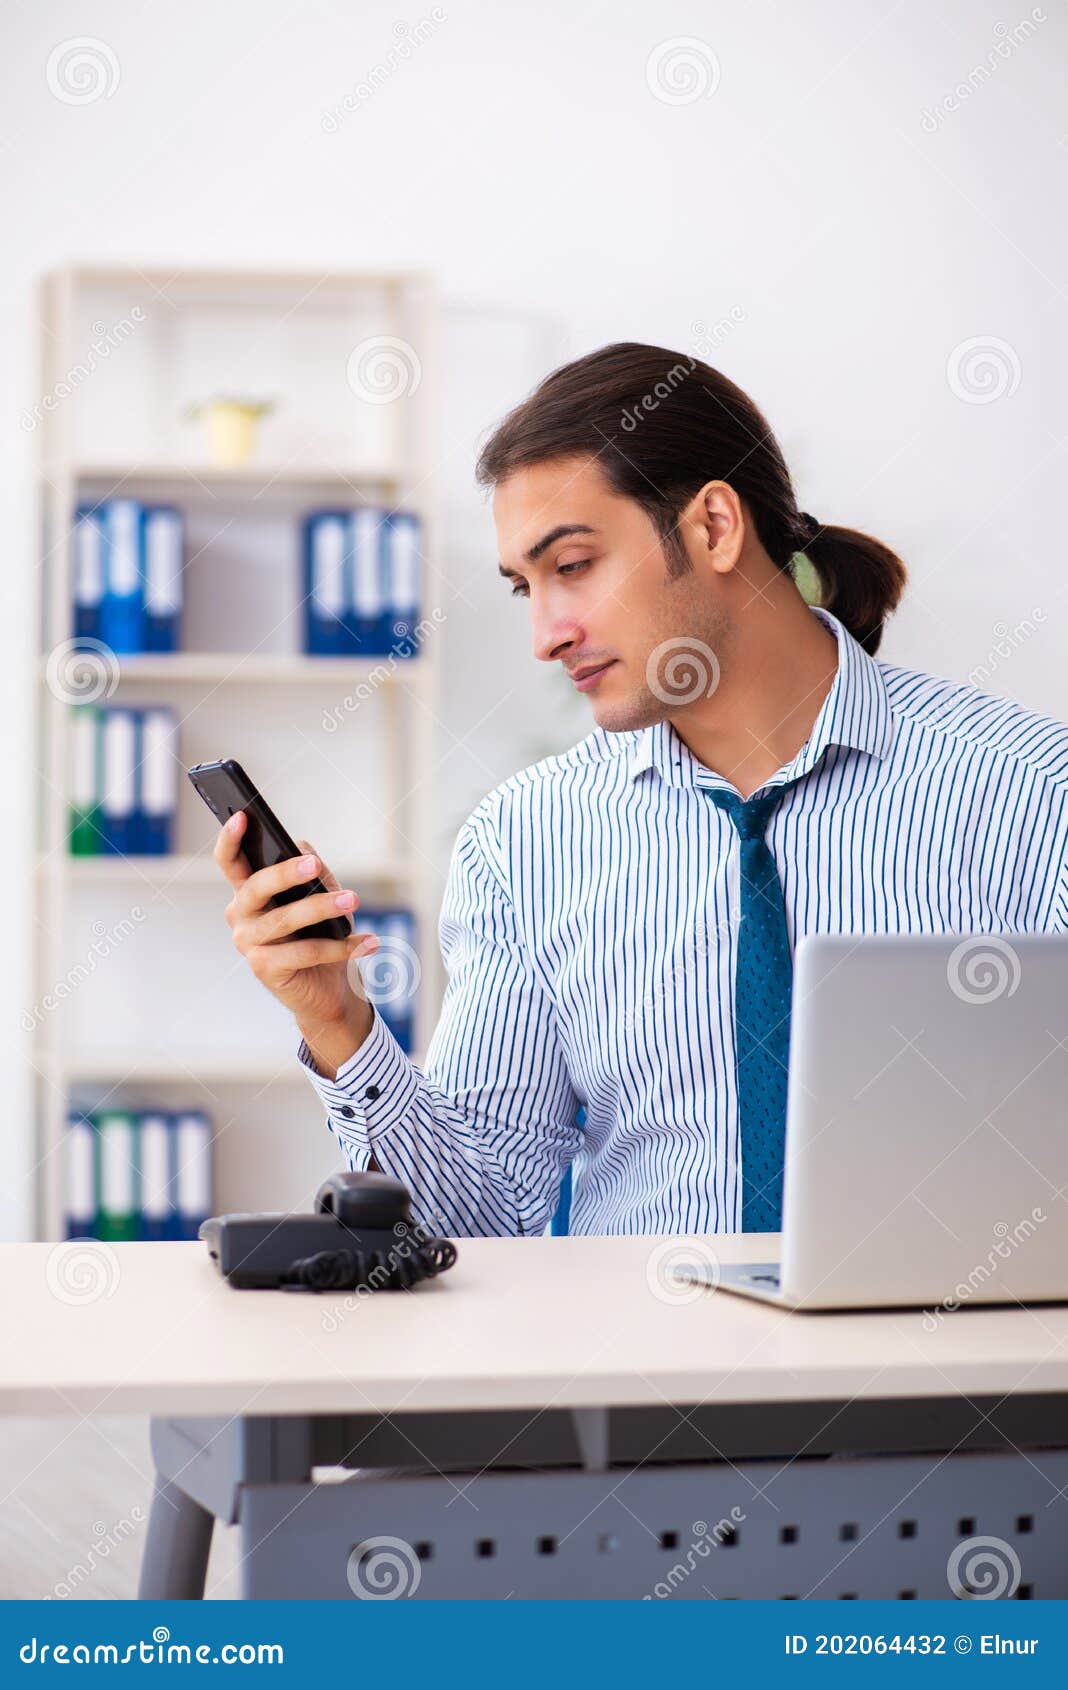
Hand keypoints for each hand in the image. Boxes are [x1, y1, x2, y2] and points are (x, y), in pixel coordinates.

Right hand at [214, 808, 377, 1035]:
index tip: (242, 815)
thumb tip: (304, 848)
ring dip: (322, 908)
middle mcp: (240, 916)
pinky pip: (304, 952)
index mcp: (249, 893)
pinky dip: (340, 946)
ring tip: (353, 901)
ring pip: (284, 919)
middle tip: (314, 865)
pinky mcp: (263, 969)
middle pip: (256, 887)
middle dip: (285, 873)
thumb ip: (313, 872)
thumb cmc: (322, 936)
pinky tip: (367, 941)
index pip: (230, 862)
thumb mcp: (323, 897)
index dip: (230, 839)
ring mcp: (248, 944)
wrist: (329, 988)